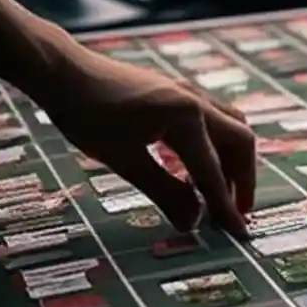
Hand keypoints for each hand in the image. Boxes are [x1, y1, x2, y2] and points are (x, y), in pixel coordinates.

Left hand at [36, 47, 255, 236]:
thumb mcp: (124, 160)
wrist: (64, 72)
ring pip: (230, 126)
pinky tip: (190, 166)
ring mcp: (188, 93)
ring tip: (216, 191)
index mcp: (185, 117)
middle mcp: (196, 101)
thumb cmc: (87, 116)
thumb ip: (163, 191)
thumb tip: (193, 223)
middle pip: (240, 141)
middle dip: (241, 179)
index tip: (239, 234)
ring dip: (231, 160)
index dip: (225, 207)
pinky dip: (214, 146)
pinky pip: (212, 120)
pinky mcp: (177, 92)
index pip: (212, 171)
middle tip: (234, 212)